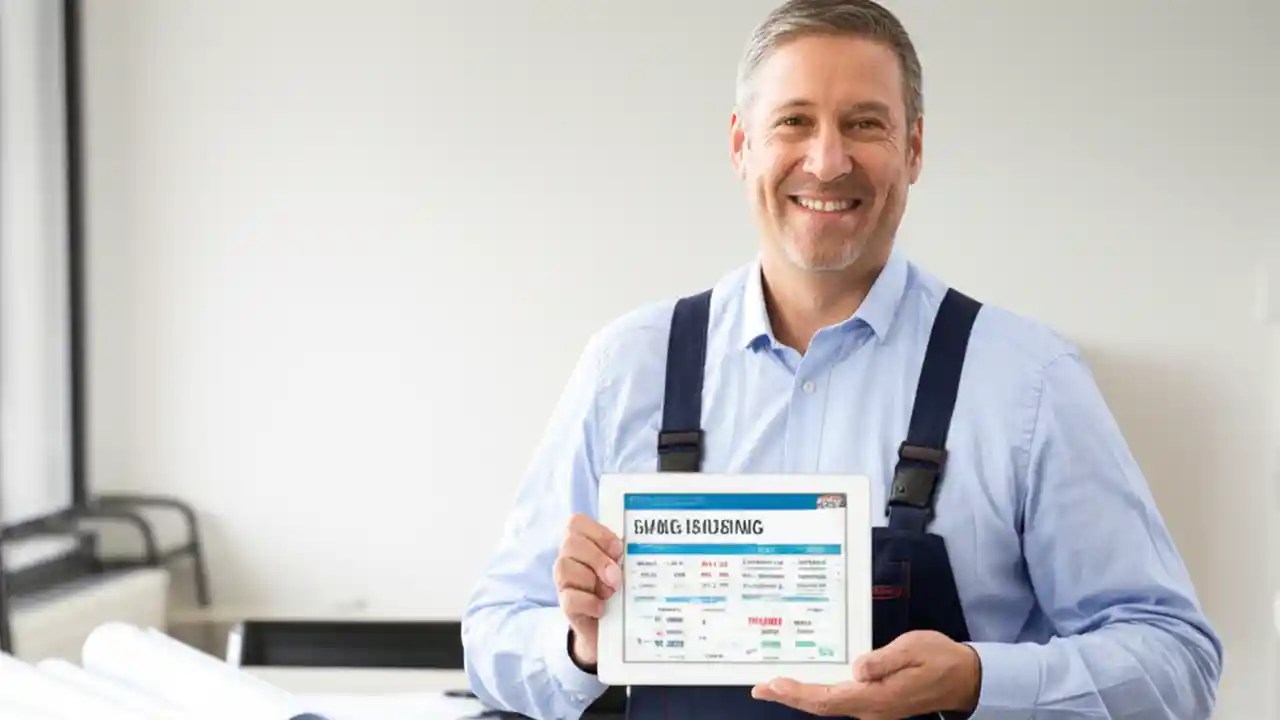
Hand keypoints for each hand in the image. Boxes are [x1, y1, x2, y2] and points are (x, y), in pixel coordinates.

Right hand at [554, 514, 623, 666]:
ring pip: (565, 567)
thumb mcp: (621, 568)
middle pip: (571, 544)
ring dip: (592, 580)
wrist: (609, 629)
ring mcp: (563, 582)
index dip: (598, 533)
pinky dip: (589, 602)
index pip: (577, 523)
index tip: (618, 549)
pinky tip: (602, 608)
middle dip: (597, 558)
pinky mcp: (565, 605)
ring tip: (610, 592)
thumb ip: (622, 556)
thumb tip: (631, 552)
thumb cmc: (617, 589)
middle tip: (616, 576)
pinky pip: (570, 597)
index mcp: (582, 543)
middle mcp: (568, 558)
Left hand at [751, 631, 980, 718]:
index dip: (799, 694)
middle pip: (822, 705)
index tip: (774, 685)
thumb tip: (857, 668)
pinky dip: (817, 694)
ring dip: (801, 696)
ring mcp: (873, 708)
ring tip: (773, 687)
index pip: (829, 698)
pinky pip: (839, 700)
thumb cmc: (940, 659)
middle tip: (759, 689)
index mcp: (877, 697)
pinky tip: (806, 686)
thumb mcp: (914, 649)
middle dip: (789, 697)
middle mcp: (871, 708)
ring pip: (828, 704)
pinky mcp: (875, 702)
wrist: (965, 679)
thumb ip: (883, 660)